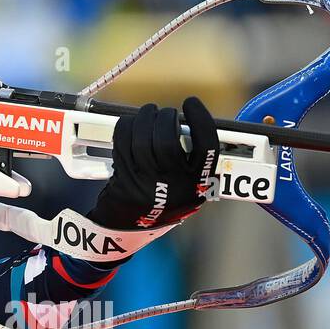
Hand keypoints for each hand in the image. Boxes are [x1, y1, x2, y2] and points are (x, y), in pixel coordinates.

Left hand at [87, 96, 219, 230]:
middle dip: (165, 118)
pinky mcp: (124, 179)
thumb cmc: (162, 198)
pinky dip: (126, 127)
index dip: (201, 120)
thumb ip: (191, 159)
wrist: (130, 225)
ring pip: (143, 141)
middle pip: (169, 142)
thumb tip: (185, 121)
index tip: (191, 103)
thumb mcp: (188, 185)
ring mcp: (147, 184)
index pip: (207, 147)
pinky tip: (131, 124)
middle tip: (163, 112)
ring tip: (148, 113)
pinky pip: (123, 144)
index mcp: (198, 185)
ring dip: (144, 119)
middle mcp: (174, 186)